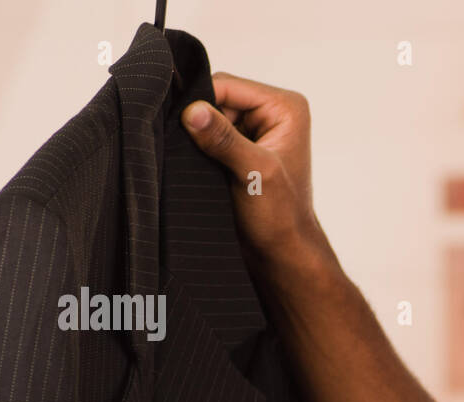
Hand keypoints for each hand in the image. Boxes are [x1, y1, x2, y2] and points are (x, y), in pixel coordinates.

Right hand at [181, 72, 335, 275]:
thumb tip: (192, 111)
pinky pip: (207, 137)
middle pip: (215, 99)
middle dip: (197, 121)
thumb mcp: (254, 173)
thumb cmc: (281, 218)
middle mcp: (271, 113)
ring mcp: (254, 131)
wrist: (281, 253)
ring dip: (195, 138)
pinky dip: (196, 149)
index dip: (200, 101)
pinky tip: (193, 166)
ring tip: (193, 162)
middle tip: (186, 148)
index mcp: (285, 108)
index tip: (178, 123)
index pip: (227, 86)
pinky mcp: (238, 149)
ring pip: (207, 118)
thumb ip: (224, 140)